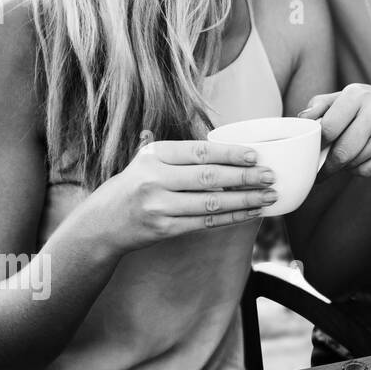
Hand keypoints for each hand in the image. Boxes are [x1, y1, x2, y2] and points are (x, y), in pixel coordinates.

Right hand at [87, 139, 279, 252]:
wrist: (100, 224)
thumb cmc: (132, 186)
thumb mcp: (145, 160)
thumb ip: (177, 150)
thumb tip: (220, 141)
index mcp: (154, 156)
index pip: (199, 152)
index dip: (229, 153)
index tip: (255, 155)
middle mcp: (154, 180)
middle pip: (209, 177)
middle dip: (244, 177)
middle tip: (270, 176)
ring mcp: (159, 206)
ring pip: (212, 202)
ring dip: (245, 200)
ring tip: (269, 196)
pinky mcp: (165, 229)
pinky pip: (206, 222)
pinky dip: (232, 217)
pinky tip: (251, 212)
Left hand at [299, 84, 370, 177]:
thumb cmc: (367, 105)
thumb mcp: (344, 97)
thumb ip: (319, 105)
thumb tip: (302, 119)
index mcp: (357, 95)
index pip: (328, 128)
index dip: (316, 145)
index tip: (311, 152)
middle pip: (342, 152)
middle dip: (327, 165)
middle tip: (321, 170)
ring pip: (354, 163)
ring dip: (344, 166)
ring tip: (346, 158)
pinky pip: (368, 170)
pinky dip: (359, 170)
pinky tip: (361, 160)